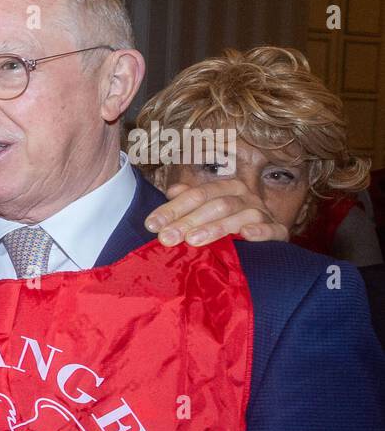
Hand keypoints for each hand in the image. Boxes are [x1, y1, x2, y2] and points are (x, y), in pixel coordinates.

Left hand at [145, 179, 288, 246]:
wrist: (265, 242)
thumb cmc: (226, 226)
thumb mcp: (204, 214)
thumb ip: (187, 201)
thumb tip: (170, 191)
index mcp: (225, 188)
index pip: (196, 195)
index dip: (172, 209)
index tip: (151, 225)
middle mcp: (244, 196)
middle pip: (214, 204)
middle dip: (187, 221)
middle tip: (166, 238)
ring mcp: (262, 213)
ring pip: (239, 215)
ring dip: (216, 227)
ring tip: (193, 241)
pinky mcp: (279, 231)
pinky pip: (272, 229)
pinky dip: (260, 231)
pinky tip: (246, 236)